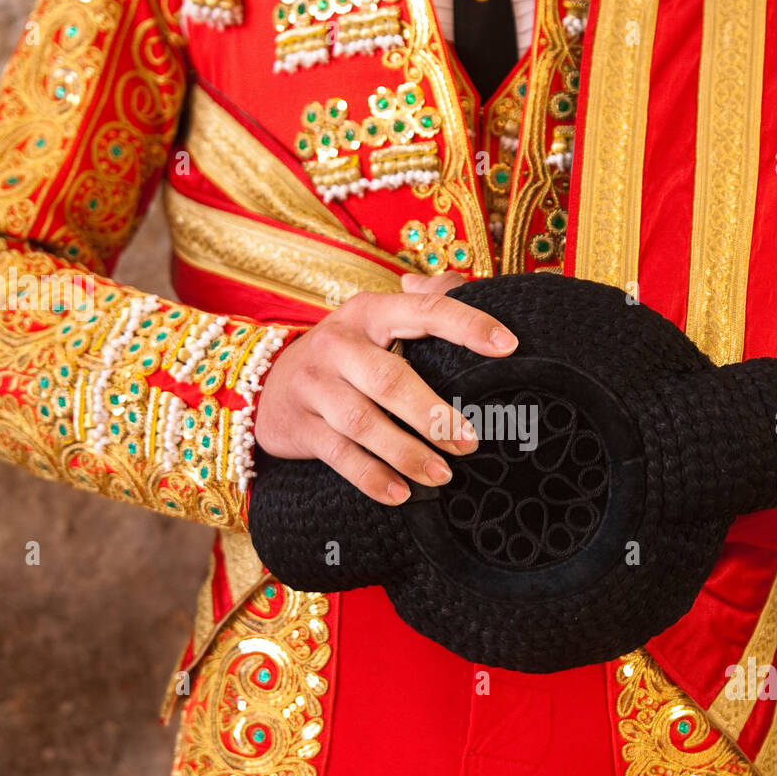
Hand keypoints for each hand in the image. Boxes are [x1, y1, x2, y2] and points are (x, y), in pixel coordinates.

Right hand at [254, 272, 517, 504]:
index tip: (508, 346)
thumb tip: (463, 281)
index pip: (424, 312)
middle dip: (432, 414)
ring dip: (406, 453)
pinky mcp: (301, 428)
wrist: (268, 387)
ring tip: (443, 475)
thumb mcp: (375, 319)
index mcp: (368, 313)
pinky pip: (340, 456)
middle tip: (470, 442)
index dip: (467, 325)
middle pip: (389, 379)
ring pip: (363, 423)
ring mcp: (314, 387)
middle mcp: (337, 345)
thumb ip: (422, 300)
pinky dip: (372, 478)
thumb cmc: (345, 354)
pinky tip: (401, 494)